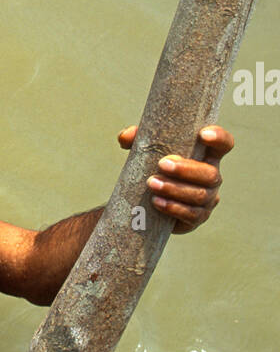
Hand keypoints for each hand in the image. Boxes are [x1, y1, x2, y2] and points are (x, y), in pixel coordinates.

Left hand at [118, 123, 232, 232]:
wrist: (147, 200)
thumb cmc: (152, 166)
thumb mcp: (145, 150)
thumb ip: (136, 138)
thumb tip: (126, 137)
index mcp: (206, 155)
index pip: (224, 144)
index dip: (219, 138)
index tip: (202, 134)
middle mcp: (212, 177)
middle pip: (210, 173)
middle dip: (186, 169)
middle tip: (162, 164)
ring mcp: (208, 199)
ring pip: (200, 195)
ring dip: (175, 189)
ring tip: (152, 183)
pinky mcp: (197, 217)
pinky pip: (191, 215)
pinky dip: (173, 208)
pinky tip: (156, 202)